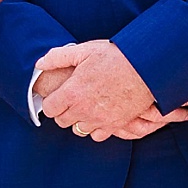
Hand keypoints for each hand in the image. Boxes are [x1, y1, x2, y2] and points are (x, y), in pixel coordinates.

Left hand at [33, 40, 187, 142]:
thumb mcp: (83, 51)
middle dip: (63, 111)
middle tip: (70, 99)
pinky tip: (98, 115)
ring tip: (85, 106)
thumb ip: (58, 57)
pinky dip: (95, 128)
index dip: (51, 101)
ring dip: (79, 120)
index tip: (57, 95)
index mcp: (72, 93)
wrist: (147, 68)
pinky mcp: (116, 125)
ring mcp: (100, 120)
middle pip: (62, 121)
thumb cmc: (115, 57)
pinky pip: (98, 136)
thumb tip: (40, 63)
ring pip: (79, 130)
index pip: (49, 109)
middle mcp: (84, 110)